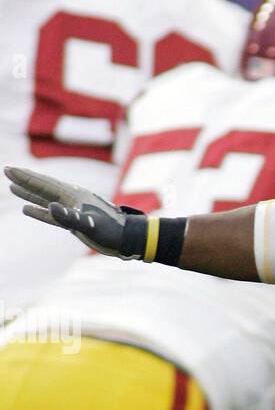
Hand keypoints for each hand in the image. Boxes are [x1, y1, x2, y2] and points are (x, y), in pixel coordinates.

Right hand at [4, 165, 147, 257]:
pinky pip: (52, 214)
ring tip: (13, 188)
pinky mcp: (74, 222)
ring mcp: (72, 210)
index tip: (10, 170)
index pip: (44, 183)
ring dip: (29, 193)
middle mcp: (71, 199)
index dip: (26, 177)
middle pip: (43, 186)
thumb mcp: (91, 225)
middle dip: (25, 179)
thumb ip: (70, 217)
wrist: (127, 239)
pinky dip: (39, 211)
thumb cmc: (111, 231)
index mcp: (73, 195)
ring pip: (45, 199)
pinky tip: (28, 209)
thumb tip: (51, 207)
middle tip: (7, 171)